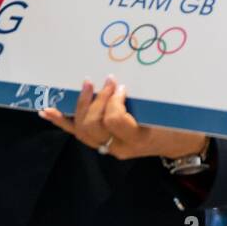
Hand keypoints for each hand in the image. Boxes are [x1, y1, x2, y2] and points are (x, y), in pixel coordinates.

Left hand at [40, 77, 207, 160]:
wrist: (179, 143)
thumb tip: (123, 79)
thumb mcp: (168, 111)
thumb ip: (147, 99)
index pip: (114, 121)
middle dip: (98, 99)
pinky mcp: (102, 143)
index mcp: (137, 139)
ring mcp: (108, 147)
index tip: (121, 86)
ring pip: (82, 129)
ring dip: (81, 105)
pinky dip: (61, 122)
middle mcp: (119, 147)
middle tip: (108, 80)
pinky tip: (47, 112)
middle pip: (94, 125)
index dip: (113, 101)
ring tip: (87, 85)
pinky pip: (78, 133)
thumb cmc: (178, 124)